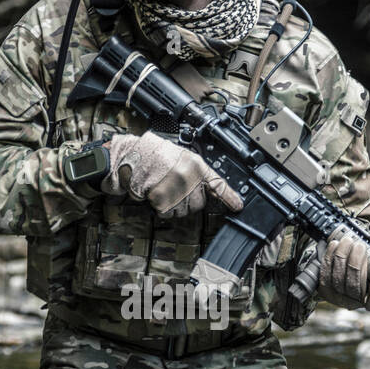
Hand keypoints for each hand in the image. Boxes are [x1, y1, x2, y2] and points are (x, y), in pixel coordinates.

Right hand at [101, 130, 243, 218]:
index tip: (238, 206)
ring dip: (175, 205)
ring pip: (184, 211)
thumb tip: (208, 187)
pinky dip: (162, 208)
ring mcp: (177, 192)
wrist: (131, 158)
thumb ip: (196, 170)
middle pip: (199, 203)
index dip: (230, 197)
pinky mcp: (164, 202)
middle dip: (189, 201)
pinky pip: (168, 213)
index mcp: (196, 165)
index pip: (218, 184)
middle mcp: (189, 178)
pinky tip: (156, 194)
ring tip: (164, 189)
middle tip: (176, 189)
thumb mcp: (181, 155)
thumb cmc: (154, 155)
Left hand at [298, 225, 369, 311]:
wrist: (338, 284)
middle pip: (353, 285)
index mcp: (366, 303)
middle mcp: (350, 303)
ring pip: (338, 276)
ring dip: (342, 255)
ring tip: (347, 242)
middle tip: (360, 246)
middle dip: (356, 262)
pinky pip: (325, 271)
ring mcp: (335, 296)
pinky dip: (330, 256)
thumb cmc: (359, 280)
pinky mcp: (322, 287)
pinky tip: (335, 245)